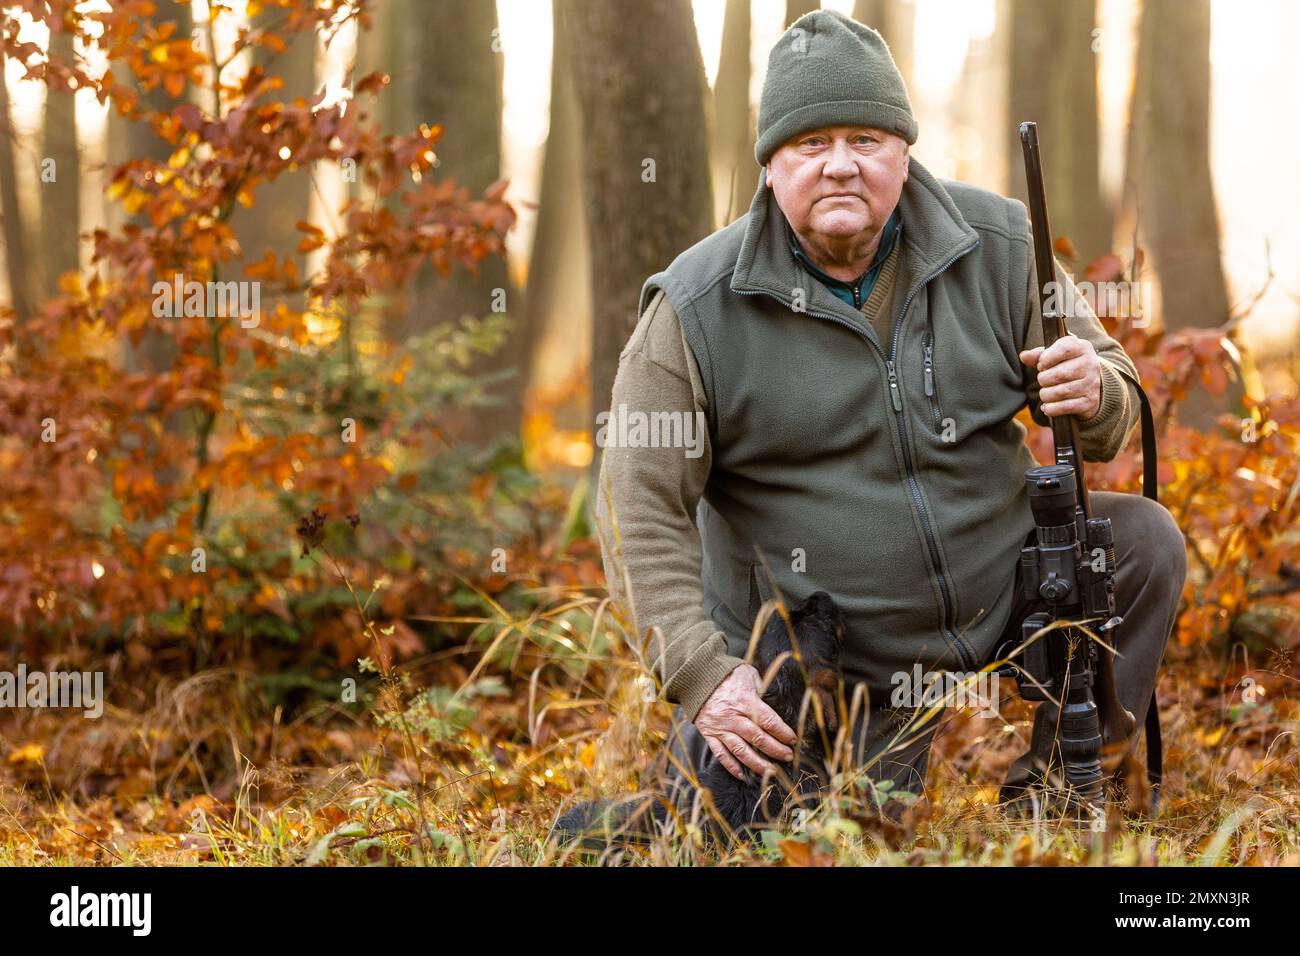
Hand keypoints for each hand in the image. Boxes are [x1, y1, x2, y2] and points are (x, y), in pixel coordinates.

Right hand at [694, 665, 798, 780]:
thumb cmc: (726, 674)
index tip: (793, 740)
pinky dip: (731, 766)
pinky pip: (721, 754)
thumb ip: (762, 687)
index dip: (783, 733)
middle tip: (788, 756)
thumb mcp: (747, 674)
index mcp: (745, 701)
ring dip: (757, 763)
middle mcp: (733, 717)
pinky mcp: (710, 734)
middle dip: (776, 750)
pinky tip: (742, 775)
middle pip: (758, 738)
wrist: (696, 677)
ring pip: (741, 751)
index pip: (769, 721)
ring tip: (771, 772)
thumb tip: (776, 700)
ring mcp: (720, 728)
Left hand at [1020, 333, 1101, 419]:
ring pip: (1062, 392)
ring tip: (1044, 393)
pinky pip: (1066, 407)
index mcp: (1082, 348)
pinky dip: (1052, 408)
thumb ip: (1039, 355)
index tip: (1041, 365)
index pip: (1064, 348)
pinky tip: (1047, 406)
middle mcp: (1090, 364)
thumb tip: (1023, 356)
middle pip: (1060, 374)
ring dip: (1046, 394)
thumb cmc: (1067, 366)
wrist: (1090, 384)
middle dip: (1044, 379)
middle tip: (1042, 380)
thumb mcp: (1055, 356)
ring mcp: (1092, 384)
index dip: (1047, 358)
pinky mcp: (1090, 401)